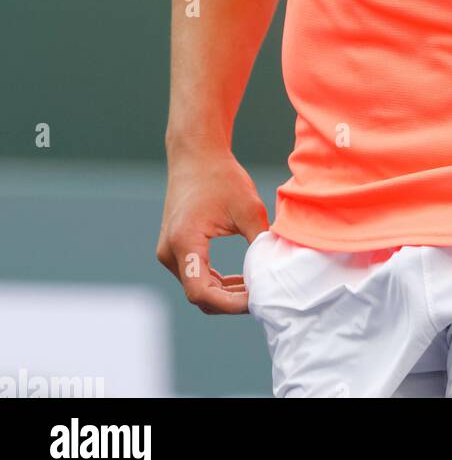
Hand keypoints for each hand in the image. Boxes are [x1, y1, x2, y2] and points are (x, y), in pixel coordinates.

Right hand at [157, 147, 269, 313]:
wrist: (196, 155)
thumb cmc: (221, 177)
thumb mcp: (248, 208)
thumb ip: (259, 242)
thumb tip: (276, 272)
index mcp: (184, 242)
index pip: (201, 292)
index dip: (230, 304)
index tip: (257, 299)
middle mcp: (169, 252)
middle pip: (199, 295)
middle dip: (231, 302)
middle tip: (262, 296)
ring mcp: (169, 252)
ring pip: (197, 288)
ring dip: (225, 294)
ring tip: (256, 289)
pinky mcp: (175, 249)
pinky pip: (195, 276)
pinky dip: (216, 282)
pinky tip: (241, 279)